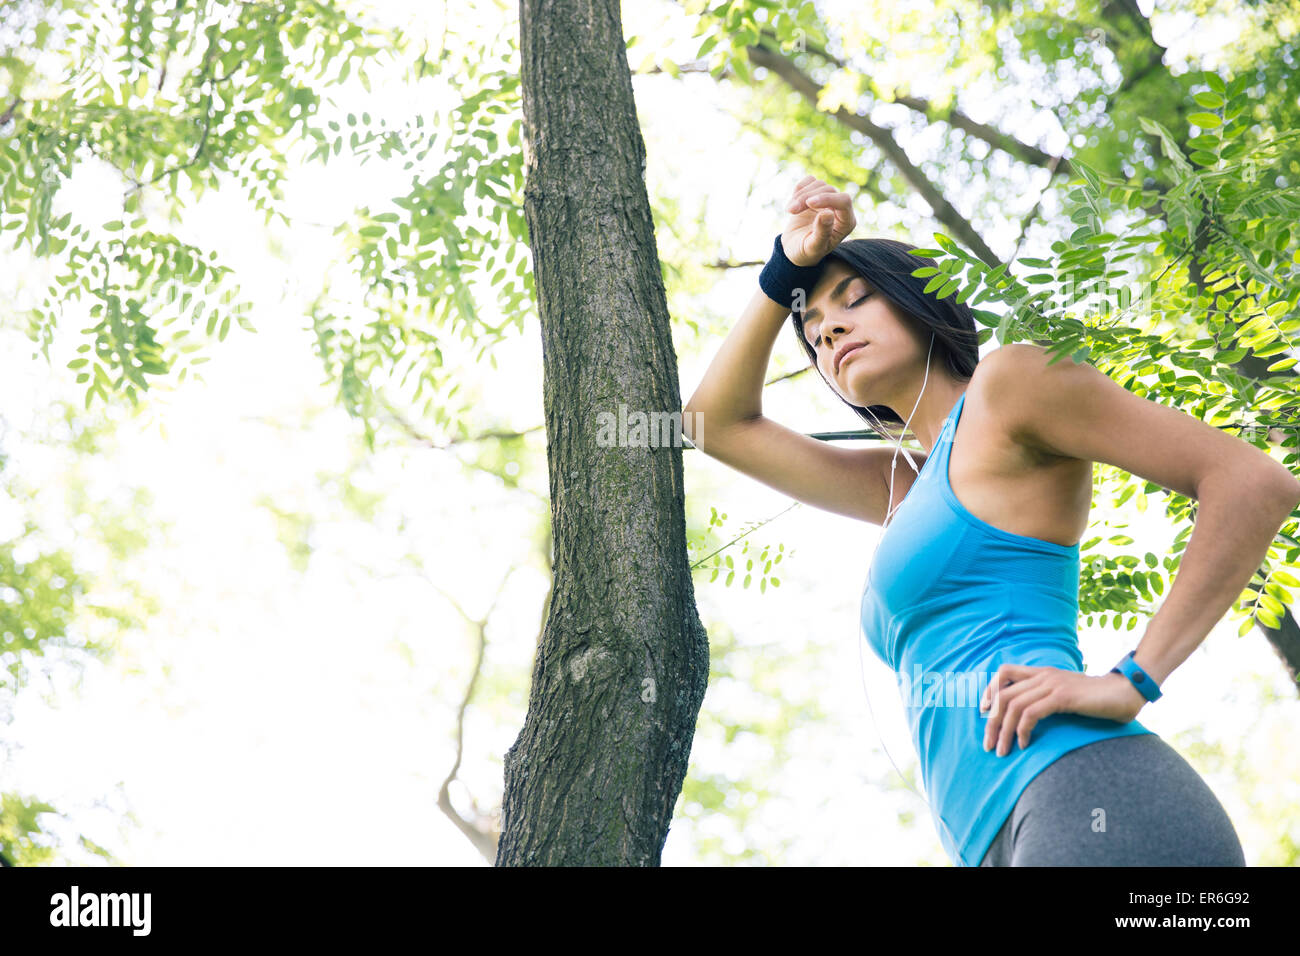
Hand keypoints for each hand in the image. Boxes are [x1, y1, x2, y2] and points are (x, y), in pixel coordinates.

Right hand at [781, 175, 855, 265]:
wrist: (794, 249)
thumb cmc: (806, 252)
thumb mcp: (813, 248)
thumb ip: (822, 232)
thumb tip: (828, 213)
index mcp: (845, 223)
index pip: (844, 201)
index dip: (827, 198)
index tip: (809, 203)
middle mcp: (839, 209)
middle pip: (829, 190)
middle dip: (807, 198)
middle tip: (791, 211)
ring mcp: (828, 200)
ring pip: (819, 184)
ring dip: (801, 195)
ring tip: (790, 210)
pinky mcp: (815, 194)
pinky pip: (810, 181)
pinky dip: (799, 189)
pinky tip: (793, 203)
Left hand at [979, 664, 1146, 756]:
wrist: (1127, 691)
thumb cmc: (1099, 699)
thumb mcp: (1067, 693)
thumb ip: (1048, 698)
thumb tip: (1027, 718)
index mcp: (1042, 672)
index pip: (1004, 672)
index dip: (988, 690)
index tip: (983, 713)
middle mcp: (1043, 676)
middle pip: (1003, 695)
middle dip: (991, 722)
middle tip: (989, 745)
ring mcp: (1052, 685)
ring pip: (1013, 706)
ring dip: (1003, 731)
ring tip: (1003, 751)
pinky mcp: (1062, 697)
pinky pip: (1030, 713)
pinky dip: (1022, 730)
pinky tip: (1024, 744)